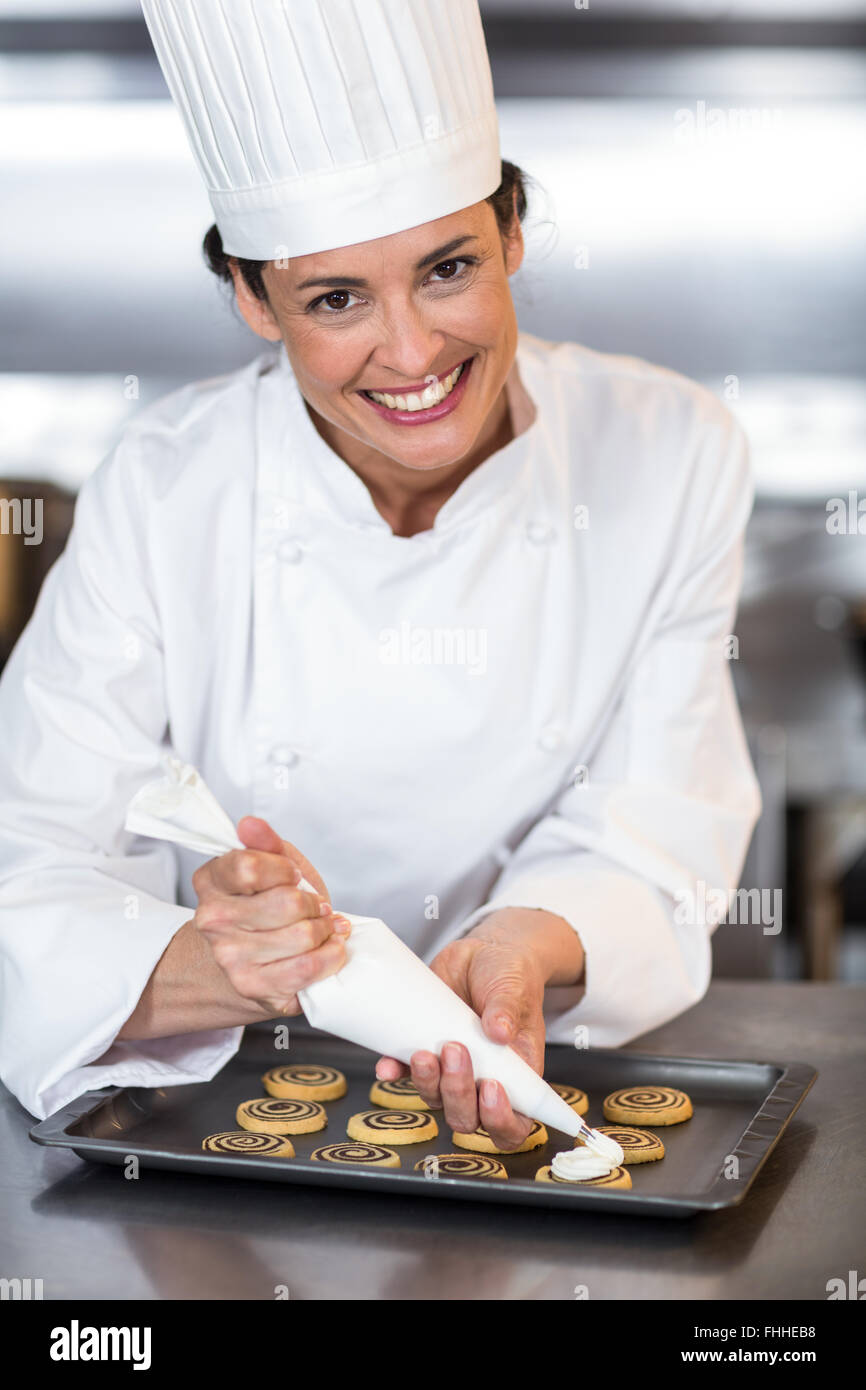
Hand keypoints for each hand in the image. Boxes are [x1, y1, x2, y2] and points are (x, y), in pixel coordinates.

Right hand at [192, 815, 350, 1017]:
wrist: (254, 959)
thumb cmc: (267, 906)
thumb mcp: (271, 866)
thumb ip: (265, 843)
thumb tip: (250, 824)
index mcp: (211, 881)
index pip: (250, 866)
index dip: (284, 870)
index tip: (294, 877)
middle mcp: (212, 921)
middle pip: (286, 903)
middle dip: (314, 903)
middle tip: (317, 907)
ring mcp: (230, 957)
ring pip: (302, 935)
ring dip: (326, 930)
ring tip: (324, 928)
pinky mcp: (254, 987)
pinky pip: (308, 967)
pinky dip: (330, 955)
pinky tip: (329, 948)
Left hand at [375, 909, 584, 1151]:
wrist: (481, 954)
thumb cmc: (509, 977)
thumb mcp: (515, 987)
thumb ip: (508, 1008)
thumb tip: (500, 1031)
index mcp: (516, 1073)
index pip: (514, 1122)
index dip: (501, 1121)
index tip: (491, 1090)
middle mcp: (483, 1080)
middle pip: (468, 1117)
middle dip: (458, 1093)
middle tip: (456, 1051)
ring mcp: (450, 1070)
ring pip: (435, 1099)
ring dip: (428, 1083)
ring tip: (426, 1051)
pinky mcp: (424, 1052)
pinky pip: (404, 1073)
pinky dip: (394, 1072)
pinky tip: (388, 1063)